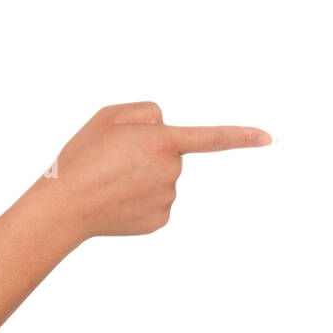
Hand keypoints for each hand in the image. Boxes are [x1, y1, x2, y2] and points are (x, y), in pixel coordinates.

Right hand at [43, 101, 271, 242]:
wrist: (64, 206)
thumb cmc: (81, 158)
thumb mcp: (107, 116)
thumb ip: (144, 111)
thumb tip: (165, 125)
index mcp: (161, 141)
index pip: (211, 138)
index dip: (242, 136)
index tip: (268, 138)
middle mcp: (171, 171)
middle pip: (170, 156)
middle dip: (148, 154)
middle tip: (112, 160)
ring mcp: (167, 199)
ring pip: (162, 180)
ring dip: (142, 178)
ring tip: (110, 181)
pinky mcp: (160, 221)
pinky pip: (157, 203)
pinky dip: (139, 200)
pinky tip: (117, 200)